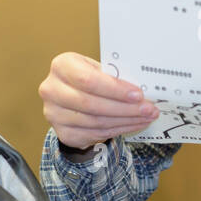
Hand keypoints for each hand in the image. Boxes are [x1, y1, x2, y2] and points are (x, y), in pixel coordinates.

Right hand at [39, 52, 158, 149]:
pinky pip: (96, 134)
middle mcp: (51, 89)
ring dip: (126, 120)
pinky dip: (119, 129)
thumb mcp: (99, 70)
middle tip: (148, 109)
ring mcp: (54, 114)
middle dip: (125, 108)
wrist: (73, 100)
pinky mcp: (63, 133)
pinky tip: (134, 124)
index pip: (87, 80)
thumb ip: (115, 76)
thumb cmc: (90, 80)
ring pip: (95, 121)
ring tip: (146, 116)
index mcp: (62, 66)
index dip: (114, 89)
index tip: (138, 94)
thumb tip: (145, 88)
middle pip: (91, 103)